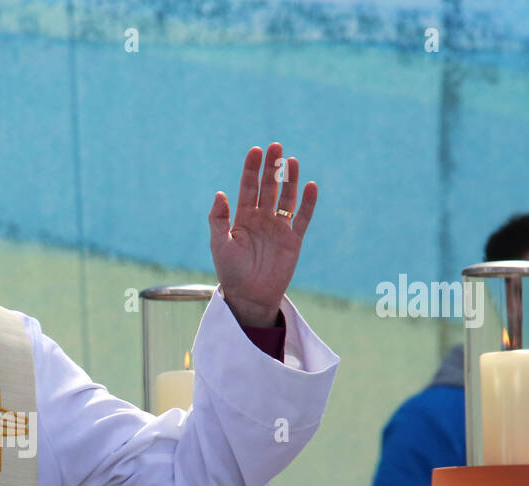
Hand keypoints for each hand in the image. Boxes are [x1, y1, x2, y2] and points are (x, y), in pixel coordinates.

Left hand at [209, 143, 316, 325]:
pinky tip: (310, 186)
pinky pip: (302, 217)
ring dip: (289, 179)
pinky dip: (307, 202)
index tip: (255, 150)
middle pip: (268, 187)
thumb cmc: (231, 271)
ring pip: (286, 197)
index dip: (251, 169)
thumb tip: (219, 193)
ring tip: (291, 160)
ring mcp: (278, 227)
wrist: (249, 296)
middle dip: (271, 167)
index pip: (248, 187)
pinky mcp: (293, 239)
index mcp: (242, 217)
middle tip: (275, 146)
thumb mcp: (220, 244)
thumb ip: (218, 219)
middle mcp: (261, 218)